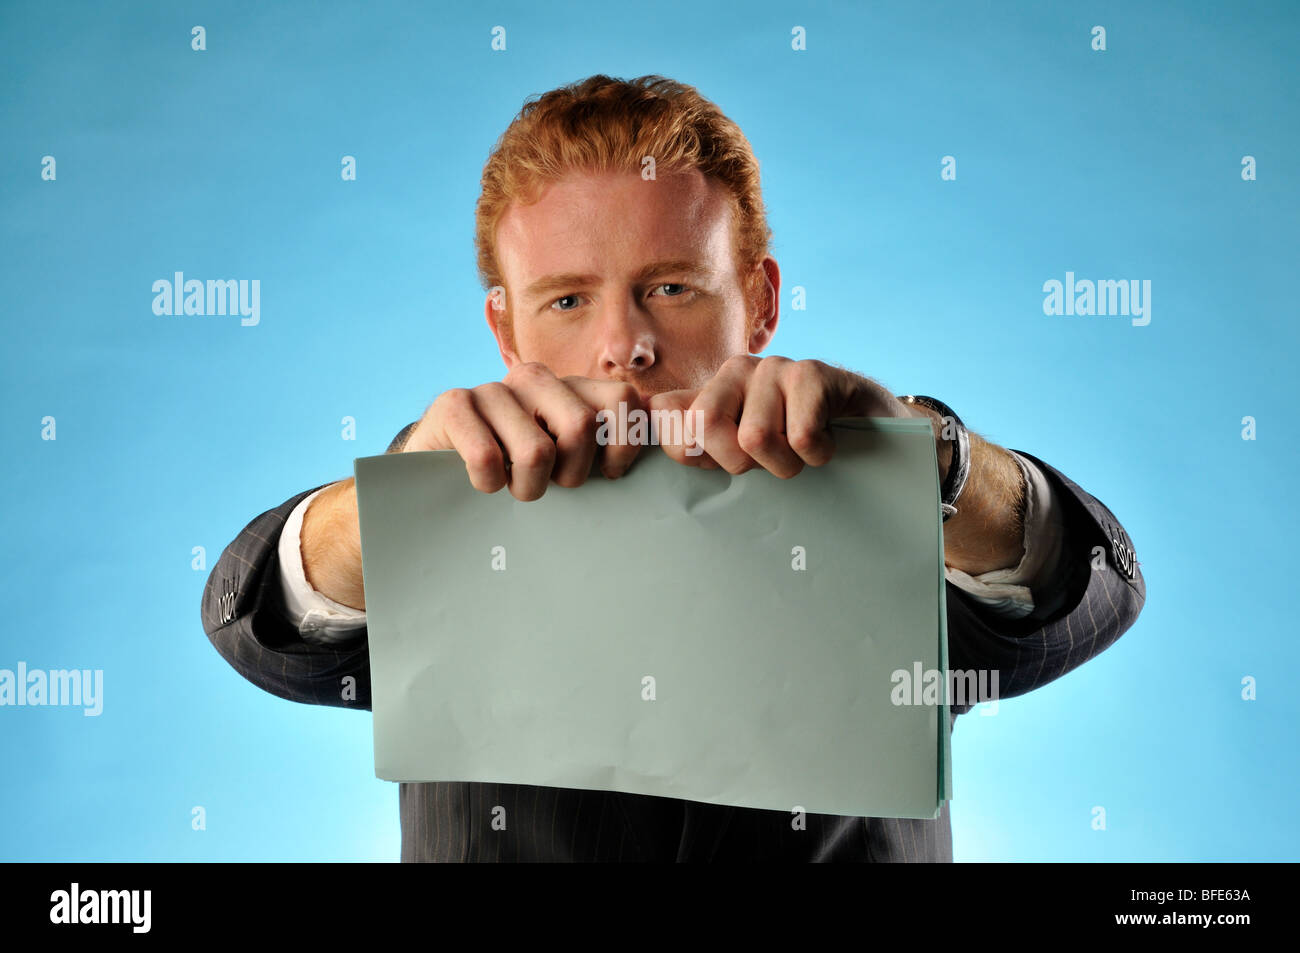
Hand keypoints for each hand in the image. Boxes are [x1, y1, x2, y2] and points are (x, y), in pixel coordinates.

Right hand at [401, 363, 647, 499]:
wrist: (440, 475)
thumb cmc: (520, 473)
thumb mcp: (571, 460)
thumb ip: (615, 444)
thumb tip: (674, 433)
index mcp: (572, 387)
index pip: (623, 402)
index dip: (623, 448)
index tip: (608, 476)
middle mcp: (535, 378)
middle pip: (582, 427)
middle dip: (572, 475)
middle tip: (553, 486)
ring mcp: (493, 388)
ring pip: (536, 451)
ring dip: (528, 489)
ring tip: (516, 487)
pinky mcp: (452, 404)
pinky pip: (487, 457)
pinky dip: (489, 484)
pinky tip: (483, 482)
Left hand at [648, 355, 930, 477]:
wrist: (868, 427)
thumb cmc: (797, 442)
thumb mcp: (740, 447)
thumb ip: (691, 435)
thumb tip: (649, 409)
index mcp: (713, 388)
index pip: (674, 423)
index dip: (700, 458)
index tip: (734, 465)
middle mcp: (738, 369)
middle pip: (706, 426)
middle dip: (741, 463)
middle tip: (772, 459)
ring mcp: (776, 368)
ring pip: (756, 438)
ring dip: (787, 463)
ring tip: (804, 449)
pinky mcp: (815, 374)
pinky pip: (801, 436)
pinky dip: (818, 455)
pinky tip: (829, 440)